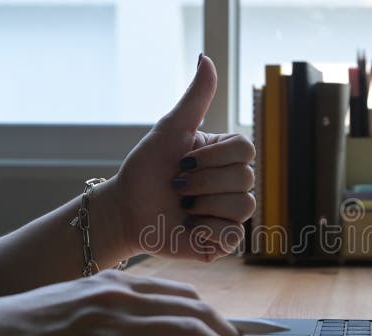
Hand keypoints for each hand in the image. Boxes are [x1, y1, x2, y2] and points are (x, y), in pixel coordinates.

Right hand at [0, 270, 277, 335]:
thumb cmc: (24, 329)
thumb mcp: (76, 306)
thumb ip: (113, 313)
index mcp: (119, 284)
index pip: (184, 295)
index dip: (216, 316)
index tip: (235, 334)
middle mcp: (129, 298)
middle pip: (200, 312)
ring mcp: (125, 324)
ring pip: (198, 334)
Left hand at [112, 54, 255, 261]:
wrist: (126, 209)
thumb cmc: (147, 168)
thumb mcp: (170, 130)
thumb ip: (194, 98)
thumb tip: (206, 57)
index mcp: (227, 156)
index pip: (246, 150)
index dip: (212, 157)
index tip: (183, 160)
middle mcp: (235, 183)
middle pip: (245, 179)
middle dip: (201, 181)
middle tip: (177, 186)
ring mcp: (232, 213)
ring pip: (242, 207)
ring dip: (202, 205)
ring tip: (183, 207)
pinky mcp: (224, 241)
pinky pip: (233, 235)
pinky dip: (205, 230)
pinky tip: (189, 227)